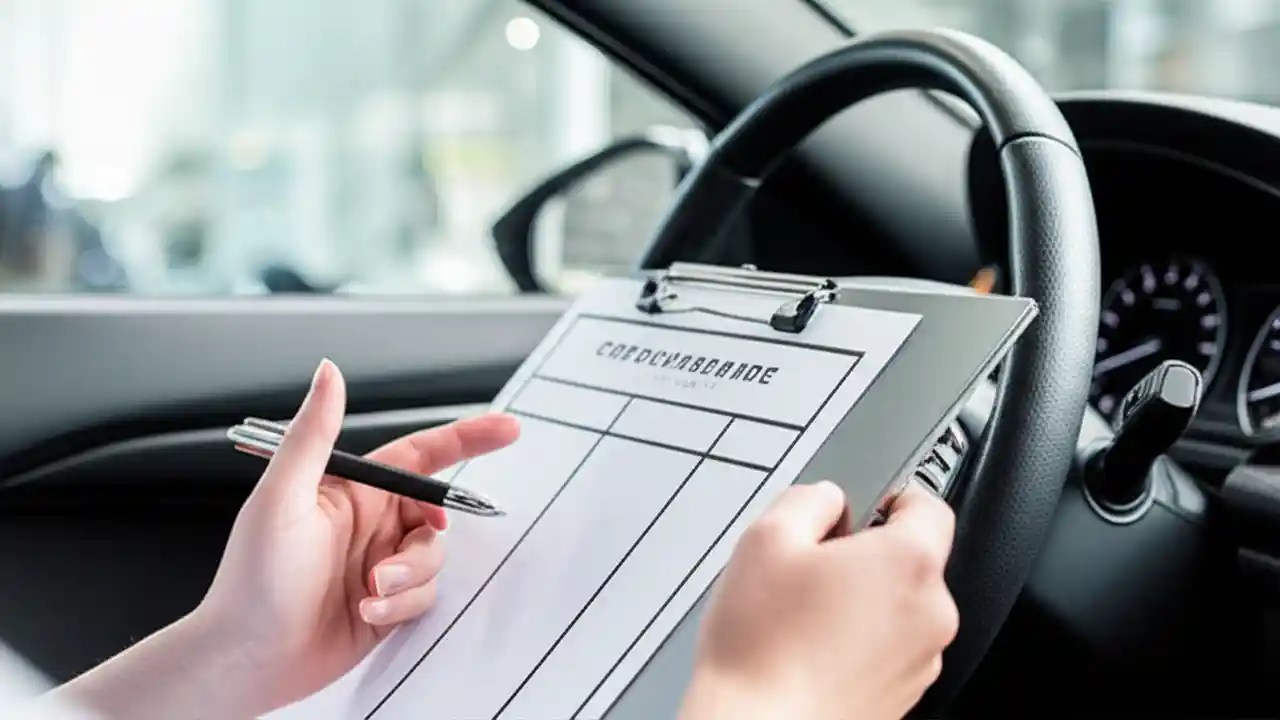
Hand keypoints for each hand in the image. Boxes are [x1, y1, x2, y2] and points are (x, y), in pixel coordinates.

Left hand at [197, 359, 518, 712]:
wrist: (247, 660)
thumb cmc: (251, 580)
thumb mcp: (281, 497)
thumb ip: (313, 433)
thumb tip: (328, 372)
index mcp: (350, 491)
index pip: (420, 455)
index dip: (467, 438)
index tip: (507, 428)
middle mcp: (369, 524)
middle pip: (435, 515)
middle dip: (424, 539)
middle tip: (389, 561)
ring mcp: (380, 565)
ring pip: (433, 558)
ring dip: (407, 577)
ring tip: (367, 590)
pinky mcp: (388, 604)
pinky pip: (424, 596)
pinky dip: (402, 604)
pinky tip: (367, 611)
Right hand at [680, 481, 957, 719]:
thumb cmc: (762, 650)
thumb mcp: (766, 537)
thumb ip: (809, 498)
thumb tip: (826, 500)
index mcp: (908, 563)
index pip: (929, 505)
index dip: (890, 496)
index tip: (861, 504)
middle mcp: (929, 614)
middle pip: (910, 560)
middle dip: (863, 555)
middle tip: (809, 567)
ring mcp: (920, 662)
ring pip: (896, 607)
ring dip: (858, 602)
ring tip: (800, 617)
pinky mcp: (902, 697)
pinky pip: (885, 650)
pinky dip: (854, 643)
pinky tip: (807, 650)